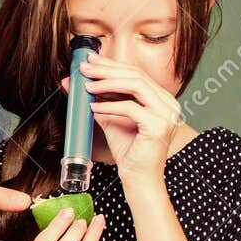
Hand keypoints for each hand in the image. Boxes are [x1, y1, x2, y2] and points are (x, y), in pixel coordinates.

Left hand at [61, 51, 182, 187]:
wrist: (138, 178)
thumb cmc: (127, 150)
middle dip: (107, 70)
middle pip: (136, 75)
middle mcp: (168, 103)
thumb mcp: (109, 117)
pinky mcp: (159, 125)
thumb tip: (71, 82)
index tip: (90, 61)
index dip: (112, 65)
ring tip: (86, 86)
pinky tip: (94, 107)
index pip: (136, 74)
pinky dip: (110, 106)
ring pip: (136, 85)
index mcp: (161, 98)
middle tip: (84, 68)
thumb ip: (96, 99)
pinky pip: (131, 108)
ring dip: (107, 83)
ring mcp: (167, 113)